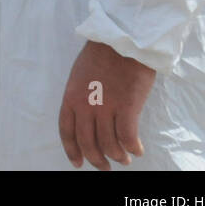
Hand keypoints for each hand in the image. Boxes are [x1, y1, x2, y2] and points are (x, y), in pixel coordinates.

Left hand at [58, 40, 155, 169]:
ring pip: (109, 145)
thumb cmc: (102, 53)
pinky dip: (133, 148)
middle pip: (88, 143)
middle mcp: (85, 106)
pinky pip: (128, 138)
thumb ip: (80, 97)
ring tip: (124, 158)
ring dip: (117, 156)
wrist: (122, 38)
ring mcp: (106, 107)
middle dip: (96, 160)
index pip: (66, 131)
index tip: (78, 163)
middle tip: (105, 167)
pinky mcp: (127, 108)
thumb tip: (86, 118)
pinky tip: (137, 149)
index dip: (72, 151)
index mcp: (71, 96)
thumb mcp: (79, 75)